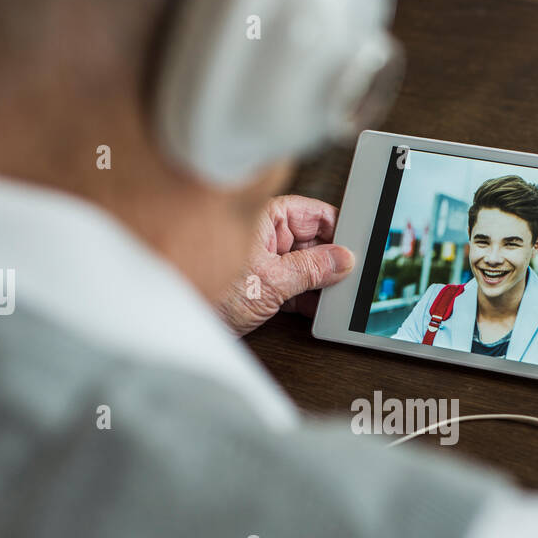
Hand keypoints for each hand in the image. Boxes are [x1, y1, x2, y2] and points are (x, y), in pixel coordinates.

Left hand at [215, 195, 355, 335]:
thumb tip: (343, 259)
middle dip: (332, 261)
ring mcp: (265, 260)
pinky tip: (319, 309)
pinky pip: (295, 286)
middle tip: (350, 277)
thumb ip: (311, 269)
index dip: (339, 229)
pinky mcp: (262, 285)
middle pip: (314, 241)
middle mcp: (266, 234)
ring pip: (306, 266)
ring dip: (321, 283)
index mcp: (266, 217)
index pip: (315, 213)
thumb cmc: (205, 292)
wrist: (180, 324)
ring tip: (335, 296)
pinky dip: (308, 299)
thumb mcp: (271, 281)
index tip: (357, 246)